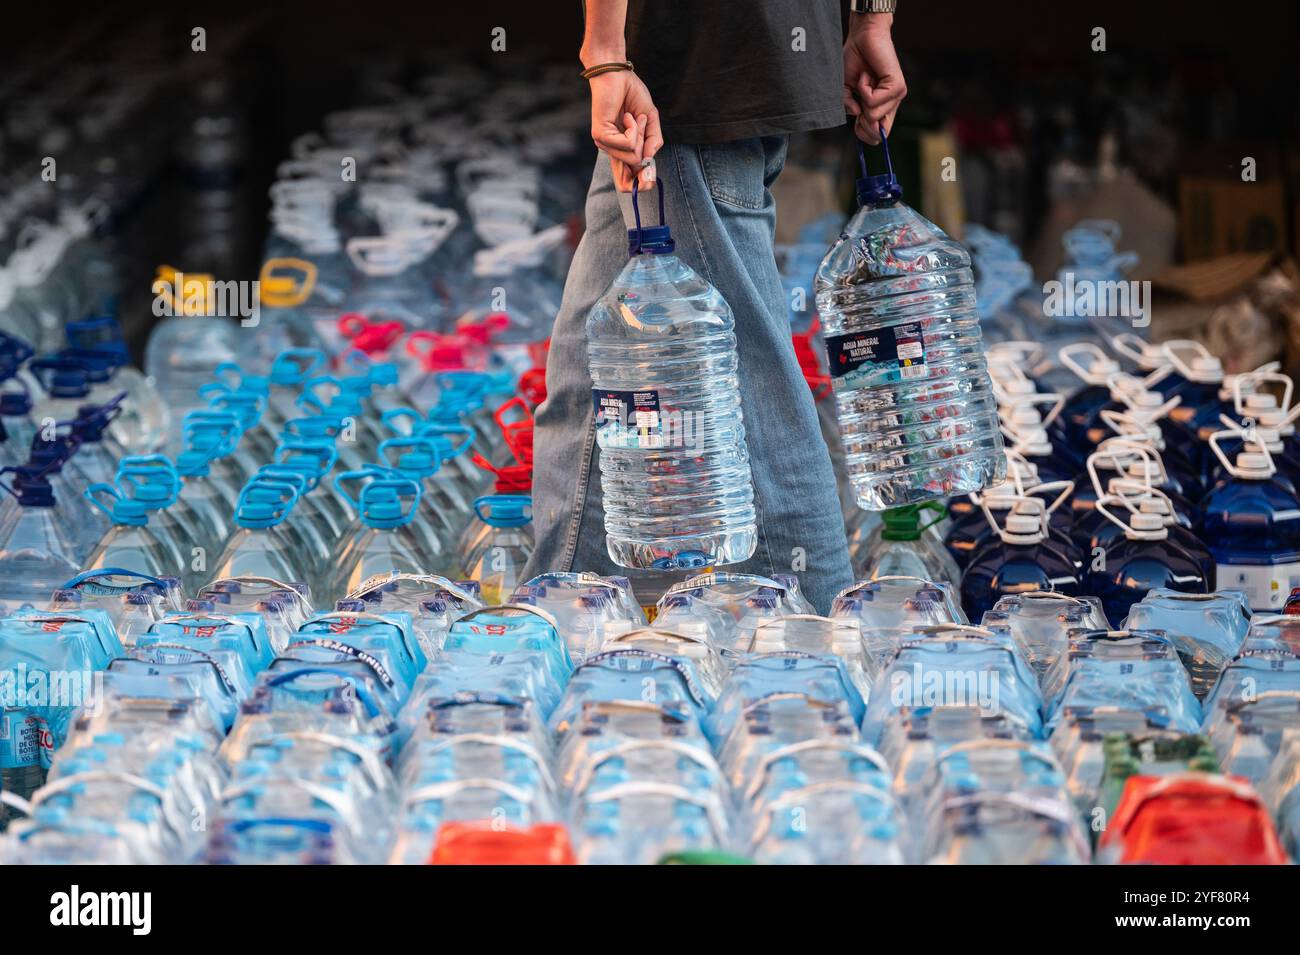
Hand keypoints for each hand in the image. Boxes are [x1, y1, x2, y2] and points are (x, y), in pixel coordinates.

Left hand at [587, 68, 662, 191]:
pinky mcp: (601, 136)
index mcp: (621, 149)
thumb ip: (654, 142)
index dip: (641, 184)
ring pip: (634, 156)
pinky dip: (635, 129)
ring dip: (641, 134)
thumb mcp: (650, 121)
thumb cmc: (632, 94)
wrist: (617, 74)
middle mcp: (611, 150)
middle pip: (629, 177)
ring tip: (635, 117)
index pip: (626, 180)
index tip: (650, 182)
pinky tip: (628, 116)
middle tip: (644, 128)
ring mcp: (604, 144)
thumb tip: (650, 161)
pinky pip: (628, 144)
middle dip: (646, 158)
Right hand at [843, 15, 906, 144]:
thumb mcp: (846, 89)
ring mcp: (896, 95)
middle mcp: (892, 102)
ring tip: (864, 79)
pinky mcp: (897, 86)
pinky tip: (867, 75)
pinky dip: (864, 88)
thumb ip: (849, 106)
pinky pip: (874, 101)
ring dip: (861, 97)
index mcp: (883, 106)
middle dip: (863, 124)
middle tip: (858, 101)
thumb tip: (858, 115)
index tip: (856, 124)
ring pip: (874, 115)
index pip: (880, 134)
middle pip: (880, 131)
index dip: (866, 135)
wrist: (862, 37)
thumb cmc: (855, 60)